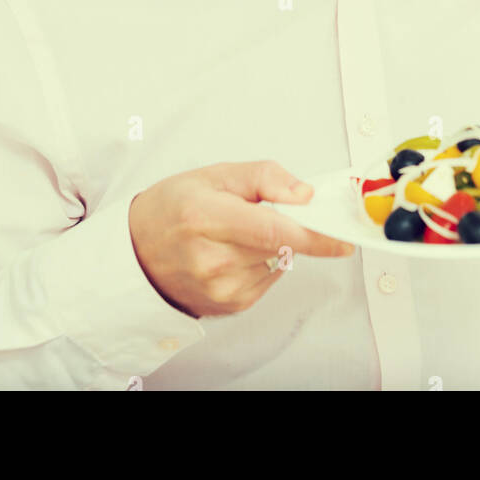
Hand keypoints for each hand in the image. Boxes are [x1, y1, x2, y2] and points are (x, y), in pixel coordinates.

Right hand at [129, 160, 354, 318]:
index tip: (343, 239)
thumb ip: (265, 177)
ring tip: (238, 233)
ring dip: (274, 245)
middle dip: (292, 228)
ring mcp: (218, 288)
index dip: (315, 236)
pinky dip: (263, 263)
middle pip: (280, 245)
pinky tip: (235, 253)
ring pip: (278, 262)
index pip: (274, 231)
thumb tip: (304, 195)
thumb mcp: (217, 175)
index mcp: (205, 218)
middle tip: (271, 212)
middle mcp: (211, 259)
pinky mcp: (227, 305)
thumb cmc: (175, 206)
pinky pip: (268, 279)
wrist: (136, 251)